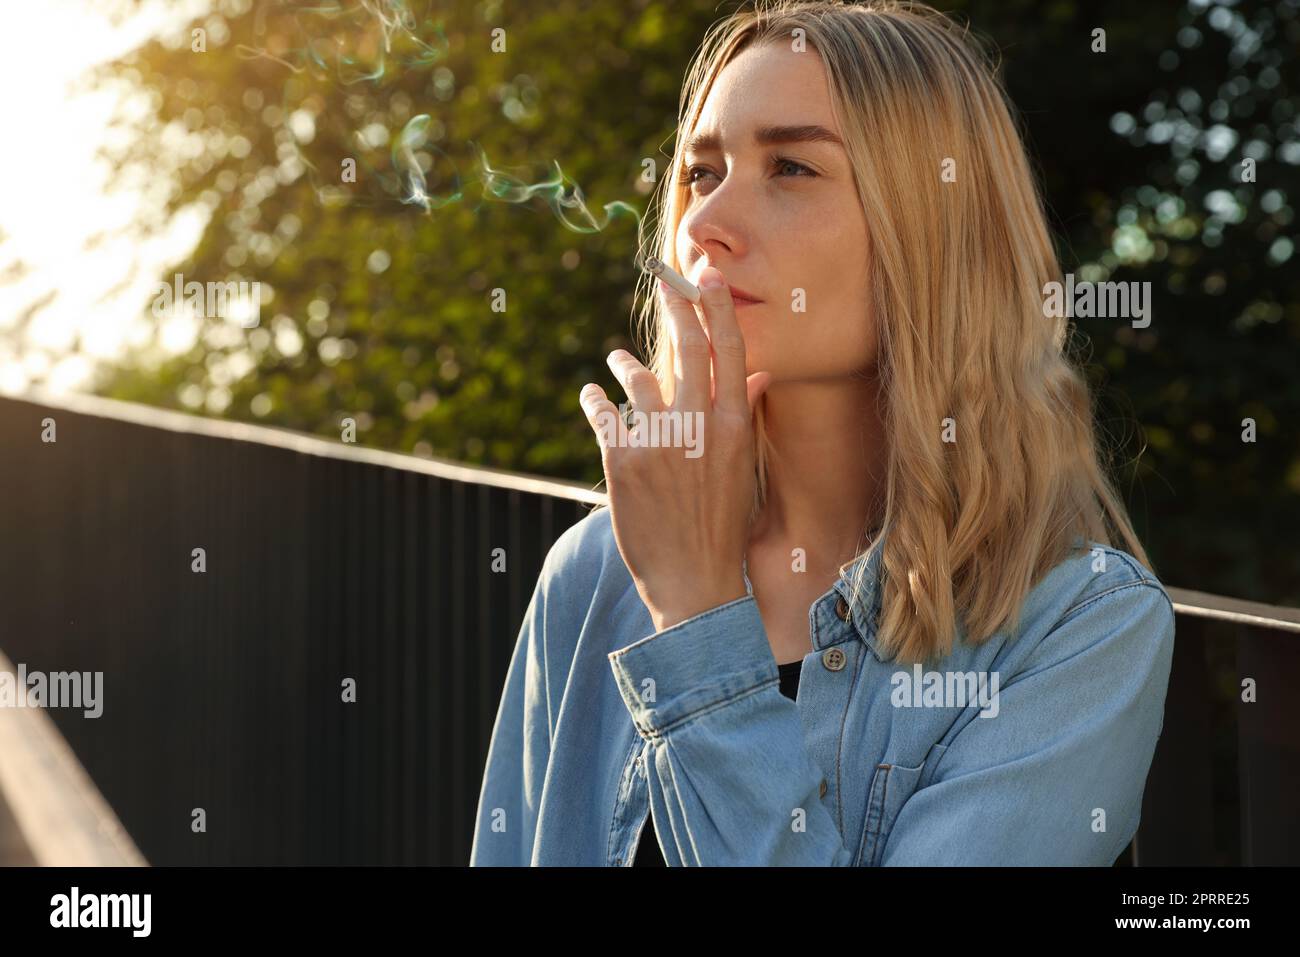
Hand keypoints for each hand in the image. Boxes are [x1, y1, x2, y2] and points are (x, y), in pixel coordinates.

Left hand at [579, 265, 771, 631]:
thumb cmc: (722, 526)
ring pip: (638, 378)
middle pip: (685, 348)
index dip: (716, 306)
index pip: (729, 350)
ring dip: (624, 363)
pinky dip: (595, 399)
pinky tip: (591, 394)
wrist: (694, 580)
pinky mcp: (622, 461)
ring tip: (616, 360)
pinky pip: (604, 413)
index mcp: (733, 426)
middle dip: (674, 307)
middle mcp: (698, 426)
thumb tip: (755, 375)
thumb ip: (744, 417)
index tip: (705, 273)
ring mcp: (658, 442)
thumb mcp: (742, 470)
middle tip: (664, 281)